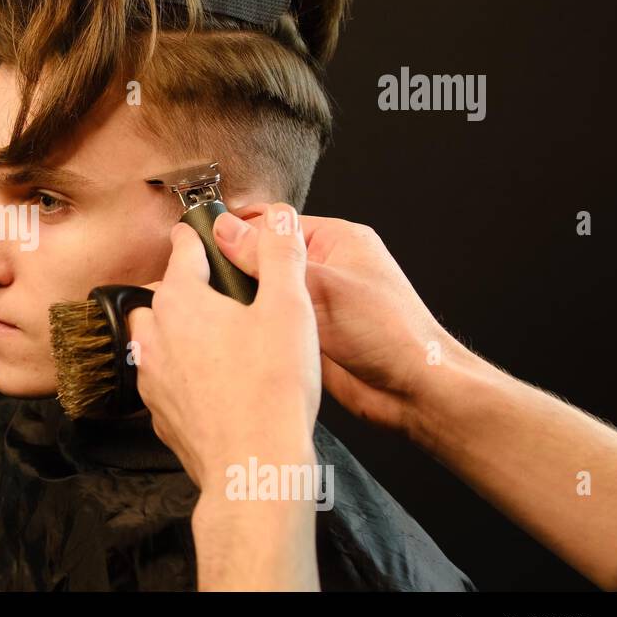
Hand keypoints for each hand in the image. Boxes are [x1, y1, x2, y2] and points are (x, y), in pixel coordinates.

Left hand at [127, 203, 320, 492]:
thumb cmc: (272, 389)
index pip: (181, 248)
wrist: (254, 467)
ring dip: (177, 332)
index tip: (202, 233)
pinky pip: (163, 379)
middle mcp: (154, 335)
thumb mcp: (290, 307)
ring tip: (216, 340)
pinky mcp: (158, 412)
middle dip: (187, 288)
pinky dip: (180, 373)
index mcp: (181, 300)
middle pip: (163, 294)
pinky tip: (213, 383)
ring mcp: (151, 376)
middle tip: (222, 296)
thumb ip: (281, 255)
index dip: (198, 236)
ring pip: (155, 338)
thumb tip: (277, 220)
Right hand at [215, 206, 455, 436]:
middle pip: (266, 257)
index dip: (240, 230)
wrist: (413, 392)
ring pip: (265, 293)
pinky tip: (230, 331)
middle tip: (203, 277)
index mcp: (336, 240)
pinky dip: (253, 326)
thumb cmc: (390, 333)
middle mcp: (324, 268)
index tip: (204, 240)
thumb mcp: (323, 285)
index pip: (275, 223)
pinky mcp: (307, 336)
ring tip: (212, 306)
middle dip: (237, 267)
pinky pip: (270, 323)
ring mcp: (315, 304)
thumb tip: (226, 231)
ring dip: (244, 300)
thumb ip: (271, 258)